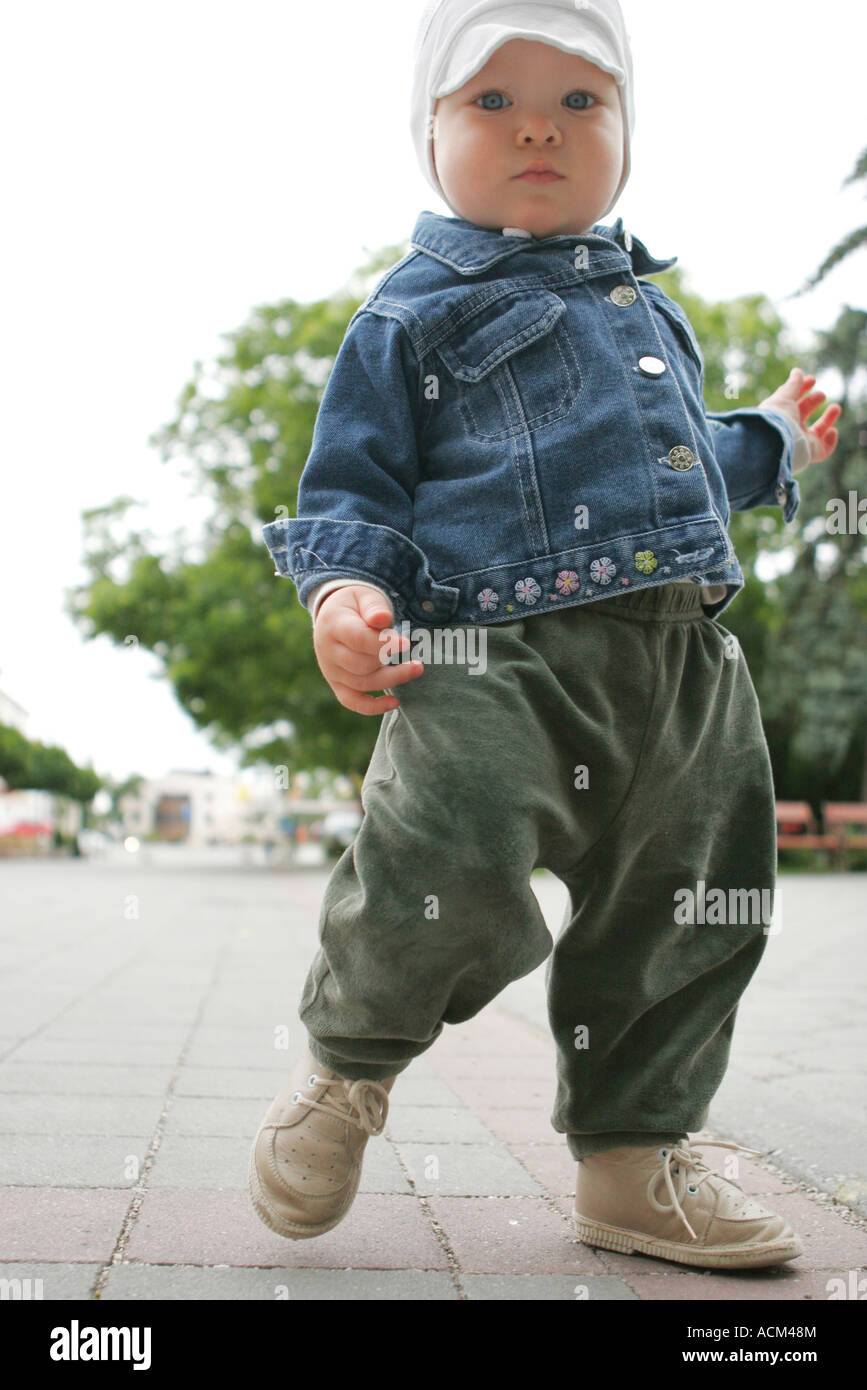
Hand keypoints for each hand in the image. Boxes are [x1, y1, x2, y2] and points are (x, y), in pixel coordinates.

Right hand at [313, 585, 423, 714]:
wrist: (334, 615)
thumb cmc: (356, 605)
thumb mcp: (364, 596)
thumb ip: (374, 607)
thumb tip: (382, 618)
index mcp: (333, 625)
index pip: (358, 639)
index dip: (383, 643)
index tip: (406, 643)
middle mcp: (328, 651)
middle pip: (361, 664)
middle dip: (391, 663)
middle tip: (417, 660)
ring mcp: (331, 670)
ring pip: (361, 683)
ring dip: (392, 680)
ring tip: (416, 669)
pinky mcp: (336, 684)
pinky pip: (351, 701)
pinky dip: (372, 707)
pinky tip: (395, 703)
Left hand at [760, 367, 841, 467]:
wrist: (775, 442)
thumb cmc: (777, 418)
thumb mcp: (784, 397)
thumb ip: (792, 385)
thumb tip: (798, 372)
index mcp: (779, 414)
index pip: (791, 400)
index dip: (802, 388)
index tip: (812, 379)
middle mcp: (788, 429)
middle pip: (802, 414)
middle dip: (813, 402)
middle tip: (821, 395)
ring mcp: (799, 442)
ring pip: (815, 432)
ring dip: (827, 419)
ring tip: (836, 407)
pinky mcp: (809, 453)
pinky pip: (822, 450)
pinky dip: (830, 442)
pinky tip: (833, 431)